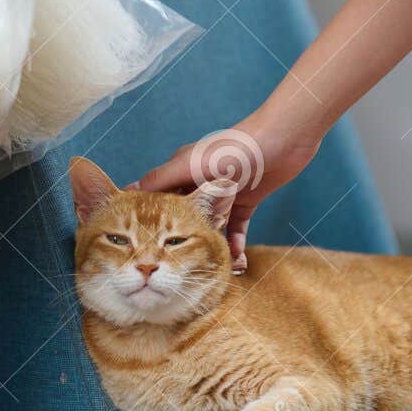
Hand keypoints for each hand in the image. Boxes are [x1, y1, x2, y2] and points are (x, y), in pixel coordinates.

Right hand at [135, 109, 322, 272]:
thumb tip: (129, 191)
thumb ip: (162, 178)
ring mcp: (223, 194)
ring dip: (212, 248)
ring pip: (210, 227)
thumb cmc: (234, 147)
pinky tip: (236, 259)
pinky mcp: (245, 201)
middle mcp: (200, 183)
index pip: (158, 199)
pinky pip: (235, 229)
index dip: (149, 220)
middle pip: (184, 218)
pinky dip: (235, 245)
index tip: (143, 245)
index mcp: (182, 170)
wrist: (282, 140)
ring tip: (214, 270)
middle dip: (181, 242)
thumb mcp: (192, 162)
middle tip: (180, 267)